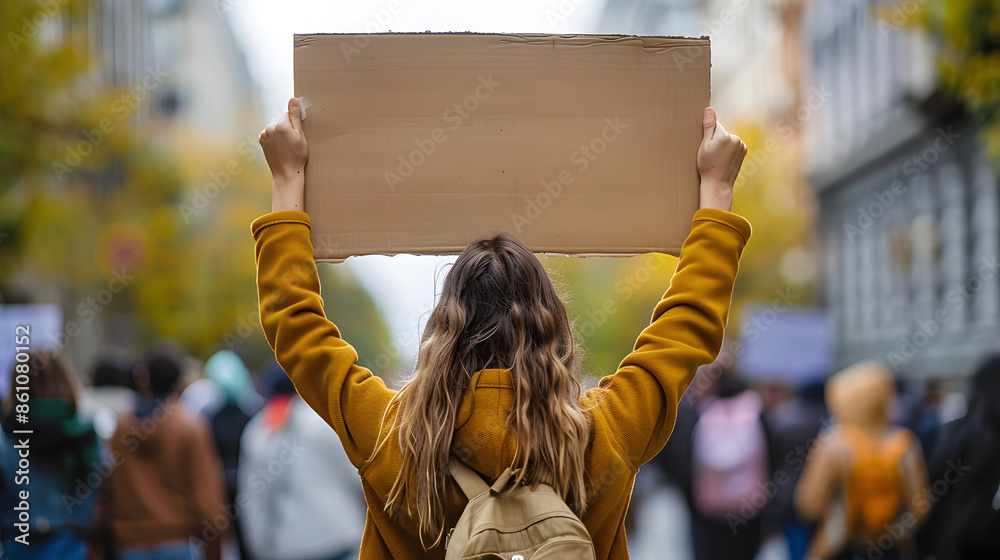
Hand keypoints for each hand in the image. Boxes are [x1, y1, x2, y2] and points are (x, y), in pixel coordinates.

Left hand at [259, 97, 307, 211]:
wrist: (286, 173)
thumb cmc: (297, 156)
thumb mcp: (300, 135)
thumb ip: (295, 116)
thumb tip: (293, 99)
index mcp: (280, 125)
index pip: (289, 114)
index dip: (295, 124)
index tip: (296, 135)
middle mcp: (269, 128)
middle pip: (281, 121)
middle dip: (287, 128)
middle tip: (292, 143)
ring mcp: (264, 135)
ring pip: (275, 128)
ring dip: (280, 134)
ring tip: (286, 147)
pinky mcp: (261, 141)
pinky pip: (270, 135)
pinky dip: (275, 139)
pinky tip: (280, 148)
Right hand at [697, 107, 745, 211]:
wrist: (718, 183)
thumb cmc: (707, 166)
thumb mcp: (704, 146)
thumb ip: (708, 126)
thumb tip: (709, 109)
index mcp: (724, 136)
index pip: (713, 126)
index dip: (708, 136)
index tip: (707, 148)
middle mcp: (735, 138)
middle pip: (722, 132)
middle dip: (716, 139)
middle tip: (711, 155)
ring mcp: (741, 145)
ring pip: (728, 138)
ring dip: (723, 144)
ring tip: (718, 158)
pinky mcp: (744, 150)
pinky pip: (734, 144)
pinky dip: (729, 149)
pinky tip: (724, 159)